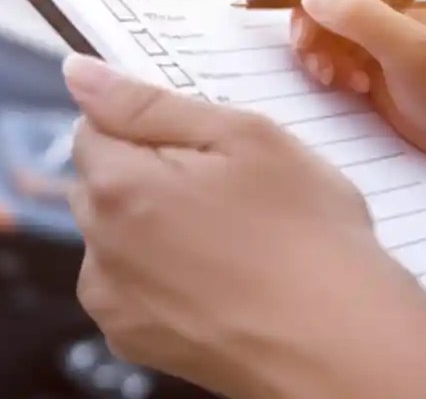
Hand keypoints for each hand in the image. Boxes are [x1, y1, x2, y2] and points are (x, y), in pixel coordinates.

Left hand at [62, 54, 425, 396]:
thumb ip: (147, 102)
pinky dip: (158, 276)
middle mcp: (98, 246)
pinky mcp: (132, 340)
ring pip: (112, 235)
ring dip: (149, 226)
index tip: (197, 143)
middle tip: (225, 189)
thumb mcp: (243, 137)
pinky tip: (218, 279)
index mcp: (117, 186)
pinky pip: (128, 286)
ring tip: (228, 239)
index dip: (145, 125)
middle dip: (146, 174)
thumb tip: (79, 73)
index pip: (91, 127)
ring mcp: (111, 301)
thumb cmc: (309, 240)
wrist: (346, 352)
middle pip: (99, 181)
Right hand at [284, 0, 425, 178]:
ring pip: (318, 11)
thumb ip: (361, 17)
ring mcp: (374, 15)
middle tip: (309, 47)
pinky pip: (323, 41)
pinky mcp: (362, 44)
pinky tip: (349, 83)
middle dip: (313, 15)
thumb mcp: (409, 50)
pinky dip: (325, 62)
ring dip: (316, 45)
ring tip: (335, 75)